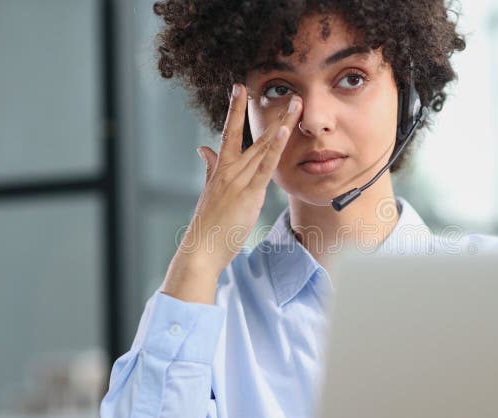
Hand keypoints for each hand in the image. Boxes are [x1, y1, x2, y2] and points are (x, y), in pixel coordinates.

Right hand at [161, 83, 301, 303]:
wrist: (201, 249)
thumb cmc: (208, 225)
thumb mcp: (210, 192)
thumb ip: (209, 168)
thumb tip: (202, 148)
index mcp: (220, 169)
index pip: (229, 132)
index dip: (235, 110)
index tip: (239, 88)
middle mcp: (229, 169)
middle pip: (252, 135)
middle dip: (267, 112)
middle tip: (285, 90)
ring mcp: (239, 179)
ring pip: (263, 146)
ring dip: (281, 124)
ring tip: (295, 104)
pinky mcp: (249, 193)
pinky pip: (266, 166)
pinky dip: (276, 148)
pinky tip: (284, 131)